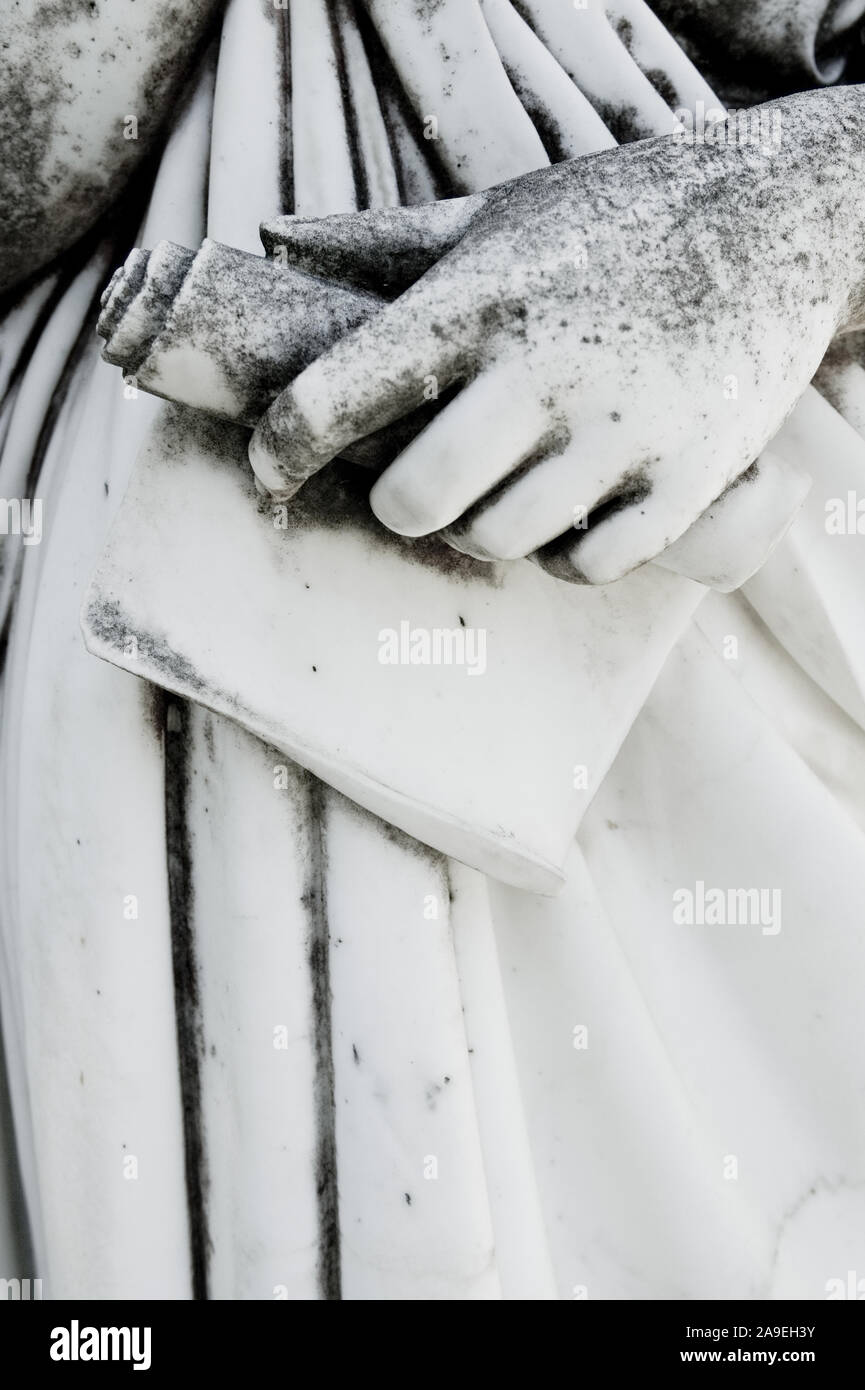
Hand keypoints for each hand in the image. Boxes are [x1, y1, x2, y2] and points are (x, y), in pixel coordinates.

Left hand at [249, 87, 864, 583]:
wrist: (777, 220)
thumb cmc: (617, 219)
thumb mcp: (497, 214)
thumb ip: (383, 242)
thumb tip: (272, 242)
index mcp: (473, 304)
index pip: (331, 399)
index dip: (279, 449)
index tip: (271, 468)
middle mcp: (538, 373)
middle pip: (414, 499)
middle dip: (396, 506)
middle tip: (408, 488)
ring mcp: (617, 433)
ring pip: (501, 539)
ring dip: (485, 529)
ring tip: (501, 494)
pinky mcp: (684, 480)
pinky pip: (591, 566)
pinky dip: (566, 556)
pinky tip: (569, 519)